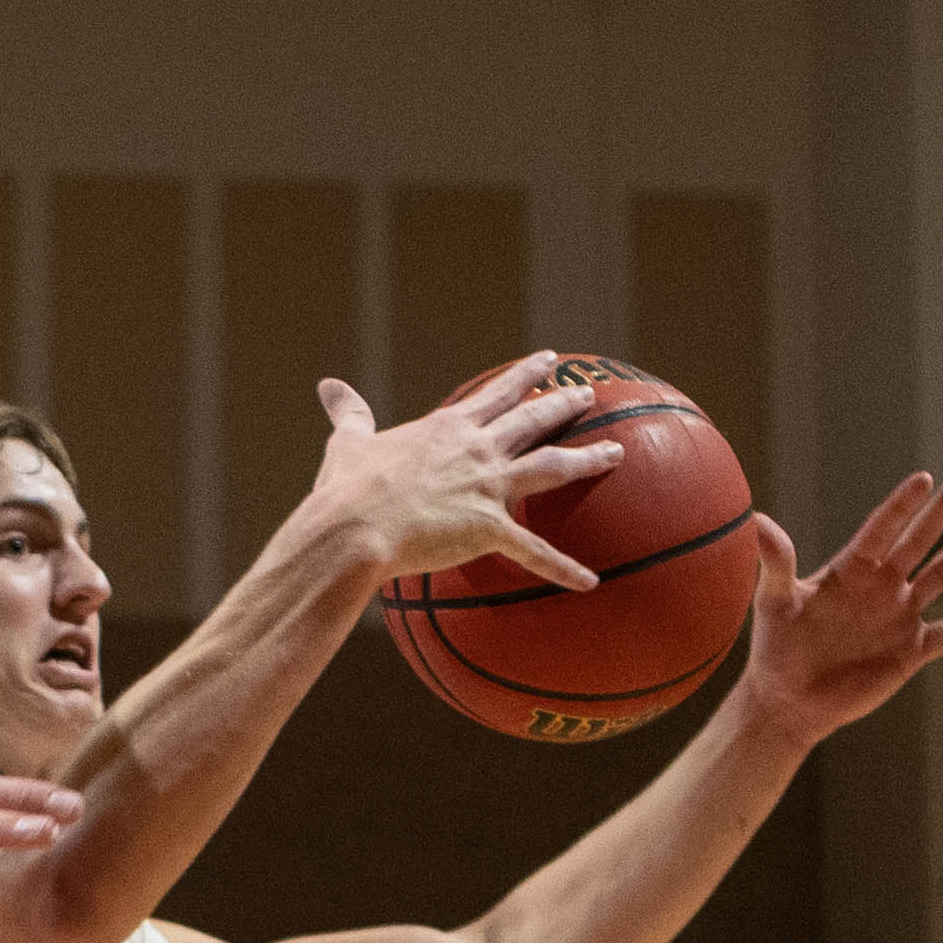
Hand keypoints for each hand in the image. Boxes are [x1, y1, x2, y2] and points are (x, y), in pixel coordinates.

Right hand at [305, 355, 616, 589]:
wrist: (354, 527)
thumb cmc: (346, 489)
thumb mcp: (348, 444)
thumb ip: (348, 414)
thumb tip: (327, 385)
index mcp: (448, 429)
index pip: (496, 393)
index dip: (525, 375)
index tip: (548, 361)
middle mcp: (477, 449)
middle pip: (532, 420)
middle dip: (563, 404)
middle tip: (587, 395)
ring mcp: (487, 487)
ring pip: (550, 467)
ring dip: (587, 459)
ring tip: (616, 452)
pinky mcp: (488, 529)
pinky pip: (535, 552)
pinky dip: (563, 568)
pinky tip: (590, 581)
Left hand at [736, 465, 942, 738]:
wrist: (786, 702)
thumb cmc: (775, 650)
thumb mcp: (773, 603)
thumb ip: (774, 562)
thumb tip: (753, 520)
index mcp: (851, 570)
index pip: (881, 528)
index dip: (901, 505)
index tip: (923, 478)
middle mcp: (882, 586)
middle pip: (920, 538)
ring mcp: (901, 616)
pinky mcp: (913, 650)